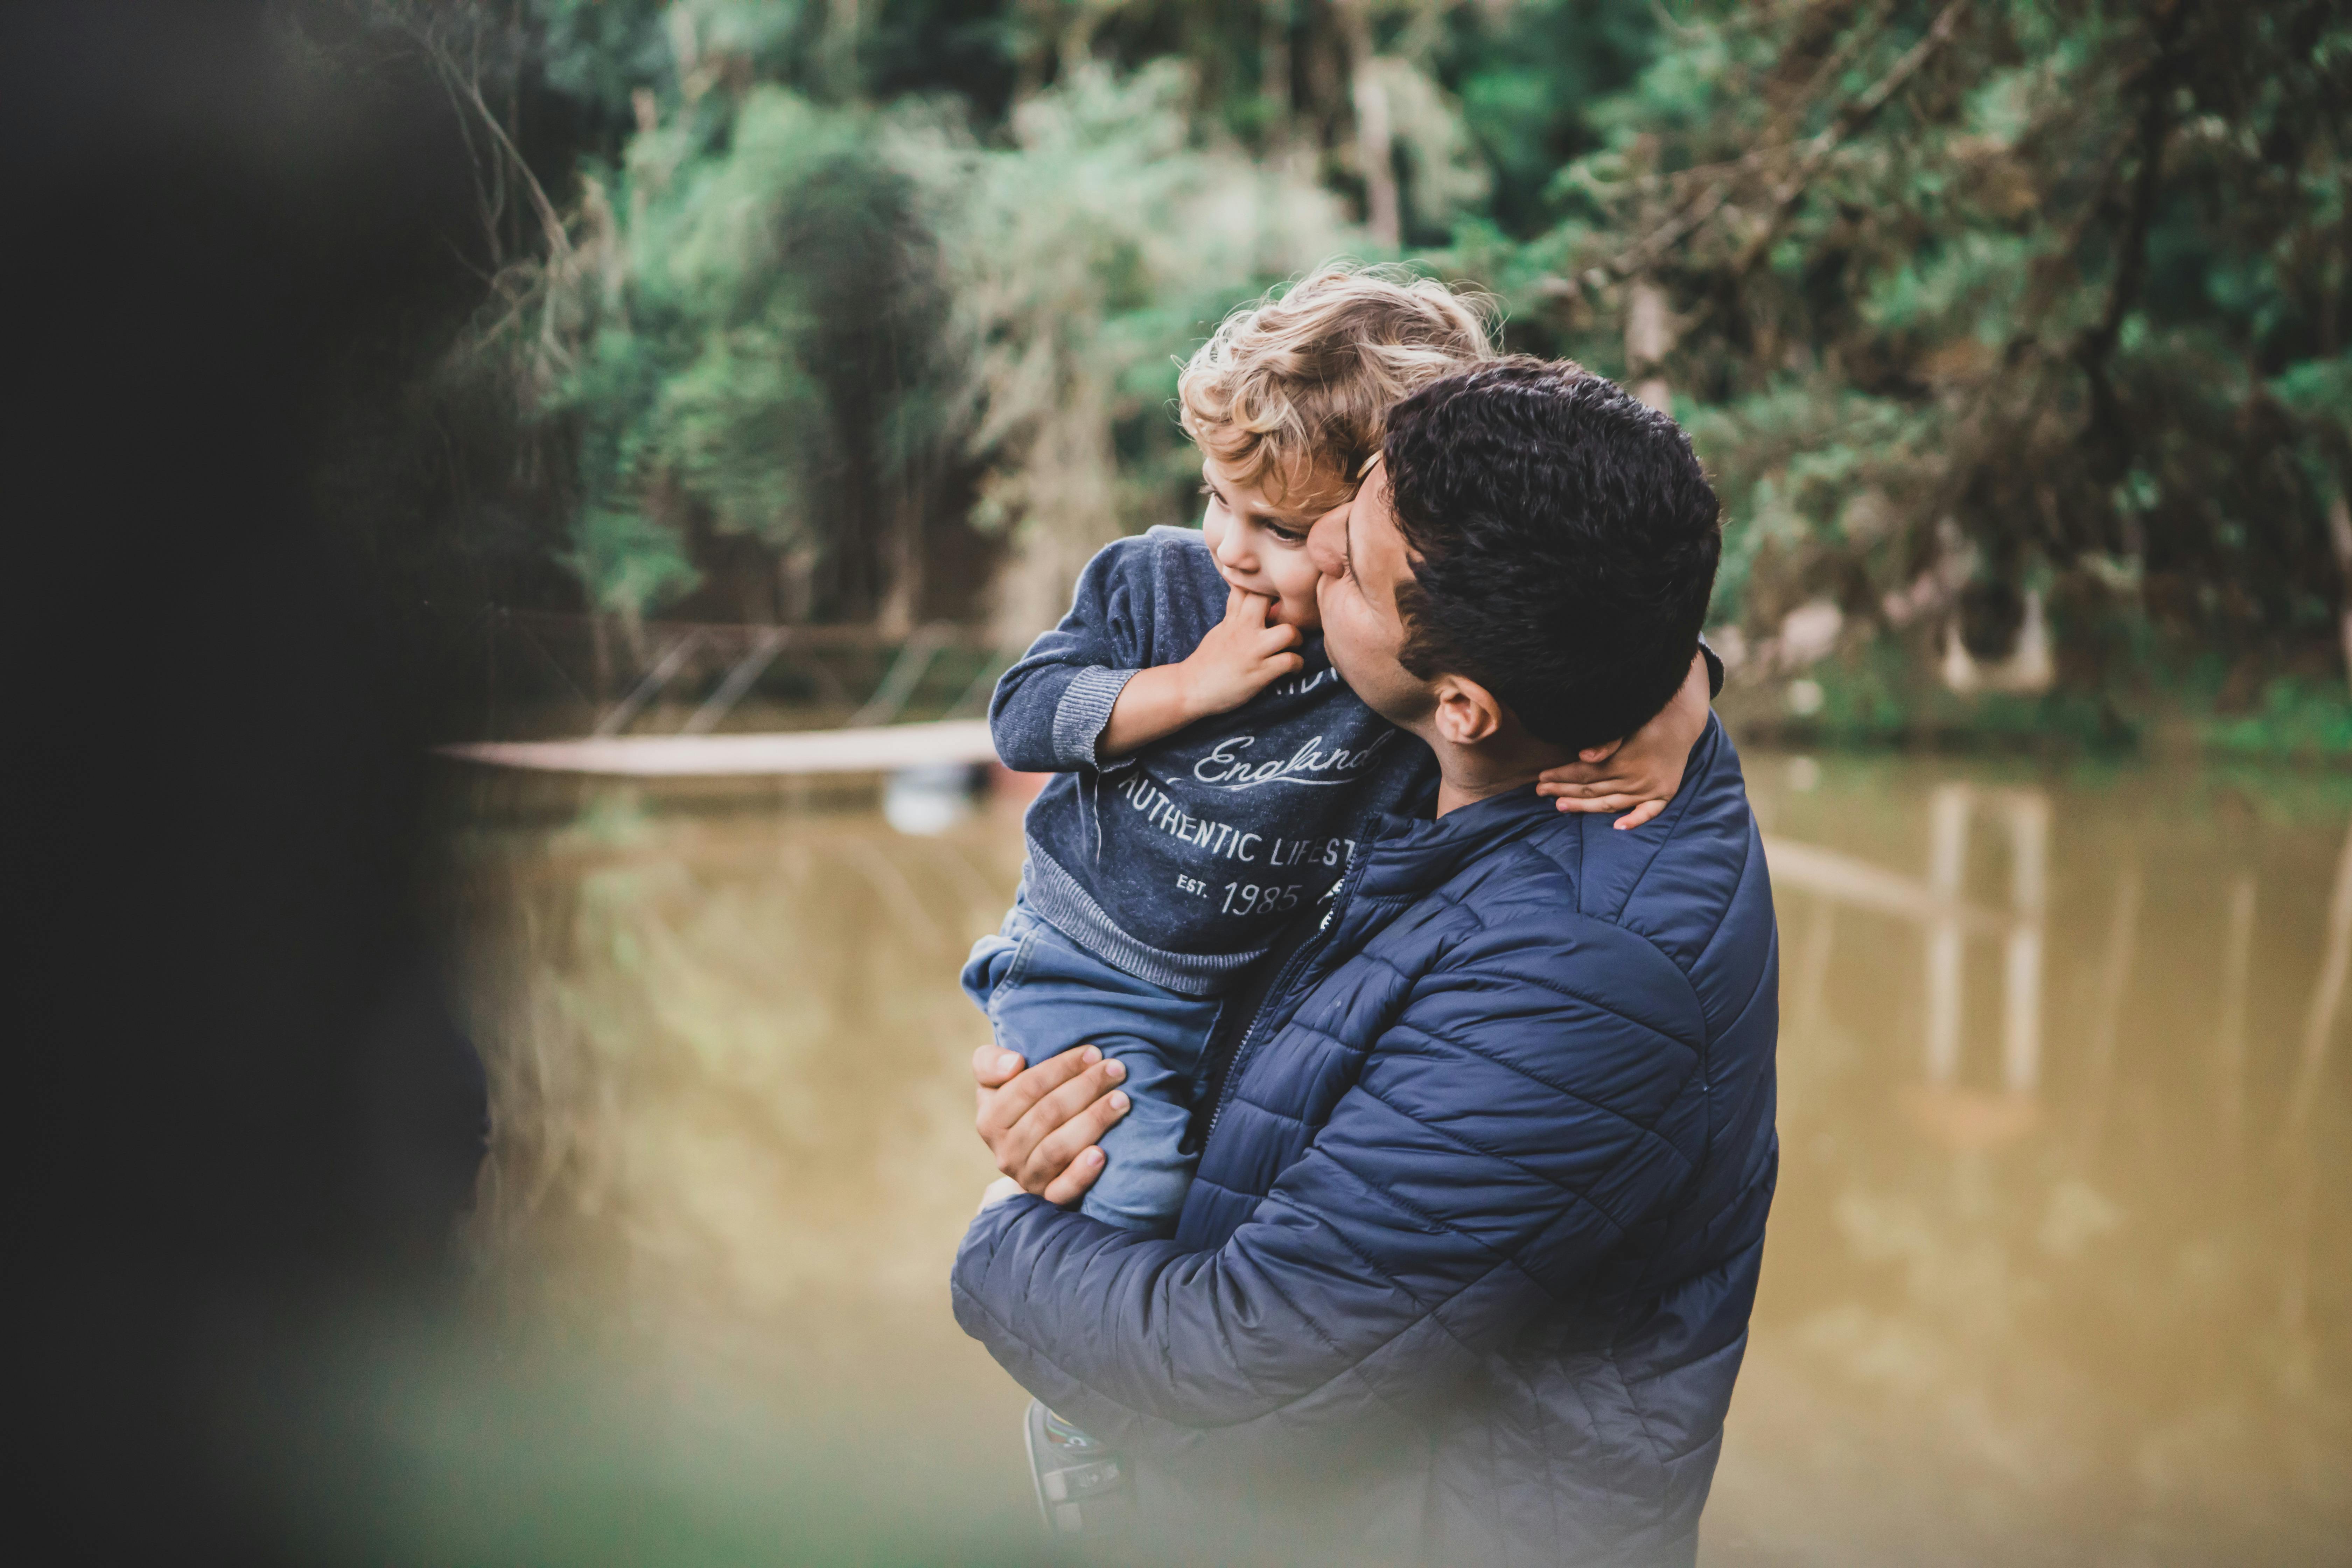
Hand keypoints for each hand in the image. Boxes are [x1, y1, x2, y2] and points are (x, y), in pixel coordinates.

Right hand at [972, 1042, 1131, 1206]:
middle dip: (1086, 1087)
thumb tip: (1014, 1064)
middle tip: (1117, 1069)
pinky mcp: (1049, 1198)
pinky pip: (1064, 1190)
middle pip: (1048, 1114)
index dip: (1062, 1067)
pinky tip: (1102, 1154)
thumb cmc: (1019, 1107)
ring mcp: (1027, 1177)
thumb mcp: (996, 1083)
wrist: (1029, 1157)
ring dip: (1093, 1120)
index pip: (1028, 1087)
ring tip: (1122, 1100)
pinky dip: (1082, 1173)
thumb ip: (991, 1063)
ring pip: (1058, 1147)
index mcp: (990, 1119)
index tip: (1093, 1052)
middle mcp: (1004, 1152)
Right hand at [1177, 586, 1305, 717]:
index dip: (1264, 585)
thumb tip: (1247, 604)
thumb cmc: (1206, 662)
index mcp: (1233, 618)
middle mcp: (1243, 629)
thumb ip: (1236, 615)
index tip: (1274, 593)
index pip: (1248, 585)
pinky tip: (1293, 668)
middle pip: (1270, 600)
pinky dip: (1298, 664)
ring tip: (1293, 646)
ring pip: (1289, 632)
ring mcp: (1253, 651)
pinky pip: (1290, 661)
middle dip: (1285, 605)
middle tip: (1291, 619)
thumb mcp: (1219, 630)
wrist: (1190, 689)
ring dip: (1297, 638)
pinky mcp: (1260, 672)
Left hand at [1538, 648, 1711, 828]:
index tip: (1541, 778)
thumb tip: (1584, 756)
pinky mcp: (1664, 793)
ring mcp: (1650, 789)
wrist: (1683, 719)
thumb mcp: (1627, 723)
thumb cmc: (1649, 718)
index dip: (1561, 776)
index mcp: (1623, 761)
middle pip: (1592, 789)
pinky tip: (1618, 827)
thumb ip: (1607, 742)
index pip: (1584, 774)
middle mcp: (1635, 779)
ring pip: (1610, 803)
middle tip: (1540, 792)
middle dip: (1563, 791)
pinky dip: (1634, 820)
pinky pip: (1648, 812)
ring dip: (1585, 806)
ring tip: (1560, 806)